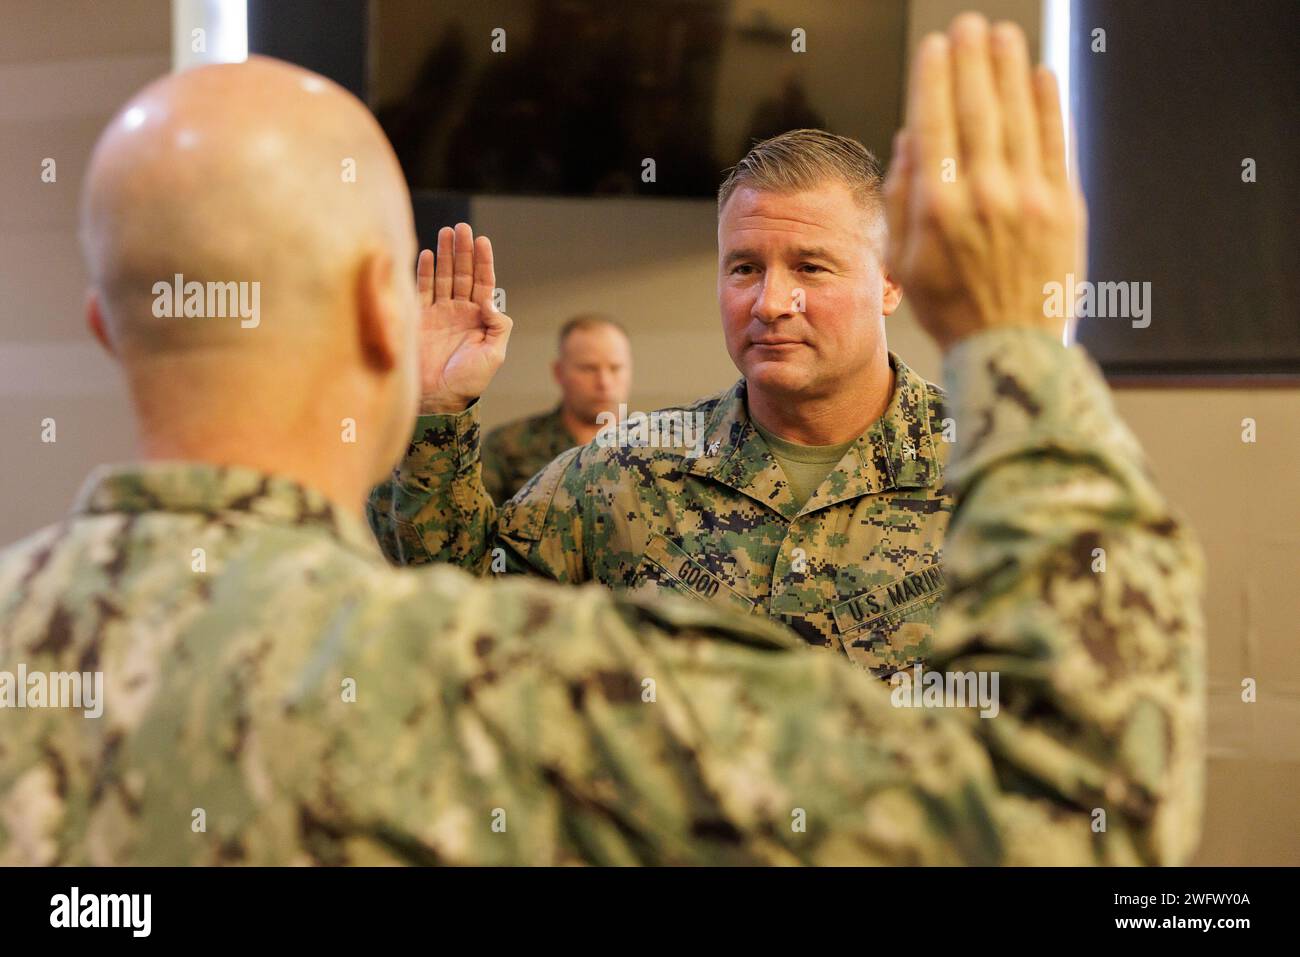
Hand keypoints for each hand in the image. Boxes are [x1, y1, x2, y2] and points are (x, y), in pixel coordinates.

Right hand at [416, 222, 512, 413]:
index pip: (483, 283)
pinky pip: (423, 289)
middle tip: (462, 227)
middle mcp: (460, 312)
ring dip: (446, 254)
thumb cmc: (469, 381)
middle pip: (463, 273)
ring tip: (447, 231)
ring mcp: (439, 313)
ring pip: (444, 276)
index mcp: (479, 319)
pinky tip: (428, 253)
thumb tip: (489, 300)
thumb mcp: (494, 354)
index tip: (482, 240)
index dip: (483, 261)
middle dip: (463, 250)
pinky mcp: (419, 318)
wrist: (438, 399)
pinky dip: (425, 271)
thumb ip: (498, 325)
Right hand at [884, 14, 1086, 349]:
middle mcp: (984, 196)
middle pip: (978, 110)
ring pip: (1019, 117)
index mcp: (939, 209)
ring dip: (1010, 70)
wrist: (1011, 350)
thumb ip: (903, 197)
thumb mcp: (904, 261)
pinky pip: (1056, 143)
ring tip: (1004, 36)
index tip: (935, 48)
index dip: (934, 79)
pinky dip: (1049, 106)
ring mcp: (1029, 200)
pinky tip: (1041, 75)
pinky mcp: (1065, 207)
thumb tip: (911, 139)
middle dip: (973, 61)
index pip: (935, 124)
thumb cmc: (951, 308)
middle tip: (970, 25)